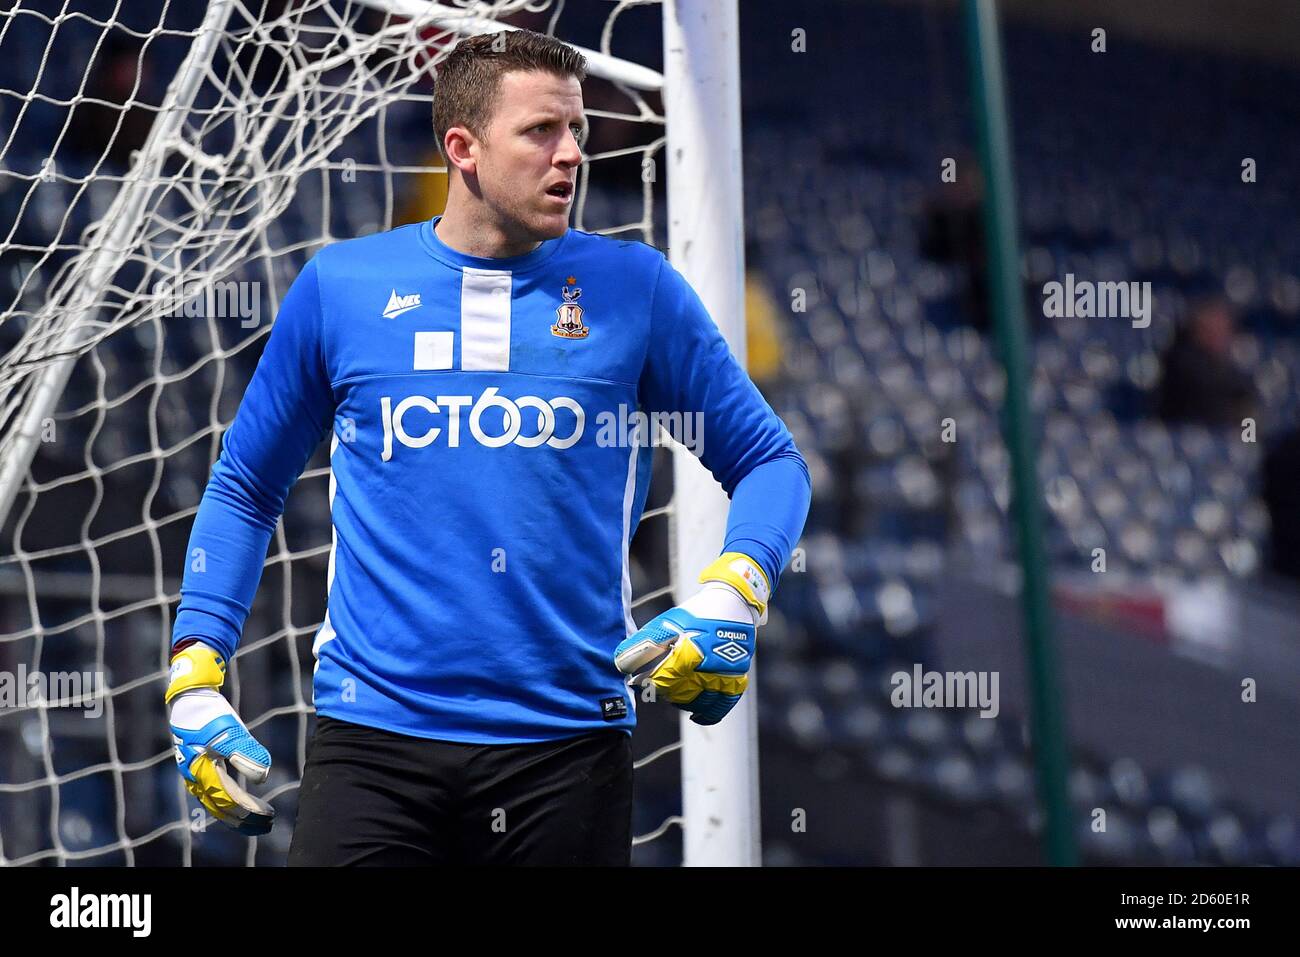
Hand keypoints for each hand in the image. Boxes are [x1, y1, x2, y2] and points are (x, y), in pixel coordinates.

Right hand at [165, 642, 274, 834]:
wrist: (189, 697)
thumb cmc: (210, 714)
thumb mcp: (231, 732)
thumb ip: (246, 754)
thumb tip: (263, 779)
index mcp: (203, 773)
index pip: (231, 801)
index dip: (250, 812)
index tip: (270, 816)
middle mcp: (196, 779)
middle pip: (222, 809)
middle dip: (245, 819)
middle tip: (268, 824)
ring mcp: (194, 774)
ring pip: (215, 804)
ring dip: (236, 814)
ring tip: (256, 818)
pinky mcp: (196, 766)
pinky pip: (211, 793)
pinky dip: (226, 802)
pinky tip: (239, 800)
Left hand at [614, 552, 768, 725]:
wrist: (733, 604)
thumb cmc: (695, 613)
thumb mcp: (667, 623)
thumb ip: (643, 644)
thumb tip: (621, 664)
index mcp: (690, 652)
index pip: (662, 681)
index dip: (647, 684)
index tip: (637, 681)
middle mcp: (709, 667)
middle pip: (678, 693)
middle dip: (661, 691)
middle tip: (650, 685)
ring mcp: (725, 675)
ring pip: (697, 701)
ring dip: (680, 700)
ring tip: (669, 692)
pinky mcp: (737, 678)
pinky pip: (723, 704)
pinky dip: (709, 713)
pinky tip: (696, 716)